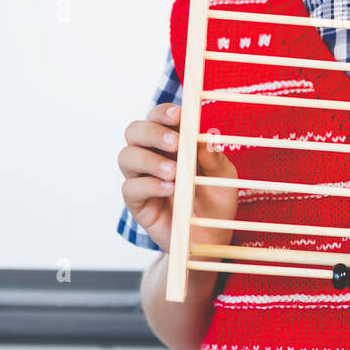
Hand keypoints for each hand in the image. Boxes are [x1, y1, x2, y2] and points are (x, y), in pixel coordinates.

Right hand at [119, 103, 236, 252]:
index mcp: (172, 142)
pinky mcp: (137, 202)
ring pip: (126, 156)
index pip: (158, 117)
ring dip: (149, 160)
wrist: (212, 237)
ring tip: (174, 172)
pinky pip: (131, 188)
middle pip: (135, 131)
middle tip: (174, 143)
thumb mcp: (223, 177)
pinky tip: (169, 189)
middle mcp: (152, 155)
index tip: (179, 114)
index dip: (163, 112)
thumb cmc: (216, 200)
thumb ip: (214, 157)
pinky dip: (149, 185)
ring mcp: (142, 178)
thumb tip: (209, 135)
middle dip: (153, 132)